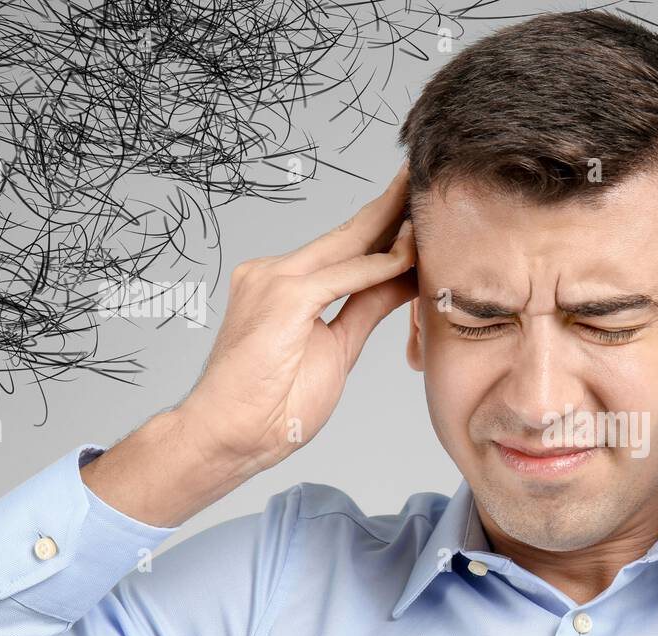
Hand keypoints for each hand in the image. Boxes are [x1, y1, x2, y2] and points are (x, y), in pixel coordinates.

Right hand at [178, 162, 417, 472]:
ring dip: (392, 226)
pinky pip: (343, 277)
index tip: (415, 206)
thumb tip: (403, 278)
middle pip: (347, 234)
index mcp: (284, 284)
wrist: (230, 436)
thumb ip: (366, 306)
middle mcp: (274, 272)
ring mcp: (274, 280)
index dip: (383, 225)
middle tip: (424, 177)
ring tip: (427, 202)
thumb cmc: (275, 403)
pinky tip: (408, 257)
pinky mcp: (282, 297)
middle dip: (390, 206)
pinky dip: (378, 268)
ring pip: (347, 246)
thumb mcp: (338, 347)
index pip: (344, 247)